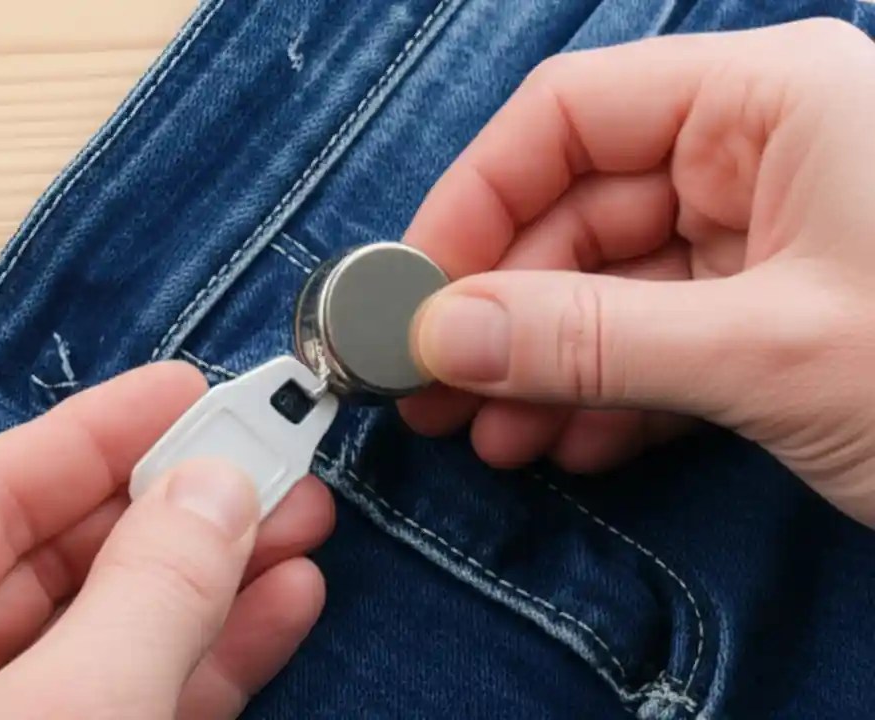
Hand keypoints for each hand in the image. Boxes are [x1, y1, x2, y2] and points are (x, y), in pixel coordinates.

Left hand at [0, 362, 333, 718]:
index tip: (190, 385)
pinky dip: (209, 655)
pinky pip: (131, 699)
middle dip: (174, 506)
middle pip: (56, 558)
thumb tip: (218, 480)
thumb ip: (148, 594)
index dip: (100, 434)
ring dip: (209, 575)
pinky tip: (277, 599)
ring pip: (107, 629)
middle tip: (271, 451)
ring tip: (298, 518)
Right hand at [400, 18, 874, 525]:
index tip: (411, 293)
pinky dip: (607, 392)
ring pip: (611, 283)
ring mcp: (770, 235)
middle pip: (577, 209)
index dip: (473, 201)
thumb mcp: (766, 353)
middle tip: (430, 390)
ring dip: (543, 364)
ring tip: (491, 439)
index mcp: (770, 102)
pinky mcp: (778, 311)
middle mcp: (762, 151)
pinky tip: (569, 444)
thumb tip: (442, 336)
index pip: (569, 117)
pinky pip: (660, 335)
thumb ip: (589, 339)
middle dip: (500, 309)